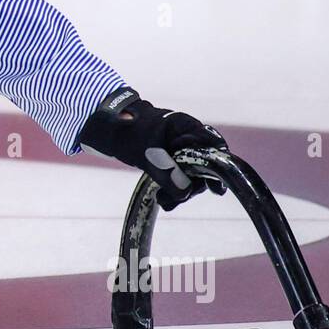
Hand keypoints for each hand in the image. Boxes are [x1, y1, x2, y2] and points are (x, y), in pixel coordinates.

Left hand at [76, 86, 227, 211]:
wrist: (109, 128)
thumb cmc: (129, 133)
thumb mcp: (148, 154)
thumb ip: (168, 173)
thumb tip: (185, 193)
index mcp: (186, 126)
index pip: (213, 144)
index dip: (219, 166)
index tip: (216, 188)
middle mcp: (188, 136)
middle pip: (204, 164)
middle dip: (192, 185)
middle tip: (178, 200)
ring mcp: (181, 147)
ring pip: (192, 172)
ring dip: (181, 190)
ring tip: (164, 201)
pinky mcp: (172, 157)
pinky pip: (180, 174)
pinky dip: (173, 187)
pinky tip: (164, 199)